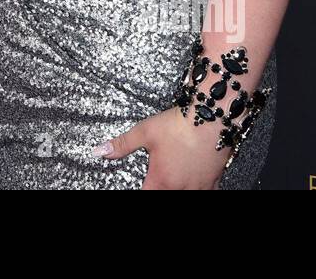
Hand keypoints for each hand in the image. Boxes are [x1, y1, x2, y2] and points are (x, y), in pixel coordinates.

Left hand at [93, 106, 231, 188]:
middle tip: (157, 183)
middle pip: (166, 198)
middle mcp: (181, 188)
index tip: (142, 187)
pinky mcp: (213, 179)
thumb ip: (123, 144)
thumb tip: (101, 151)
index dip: (142, 191)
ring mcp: (199, 186)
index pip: (146, 196)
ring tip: (173, 183)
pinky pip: (208, 192)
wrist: (211, 117)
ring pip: (188, 197)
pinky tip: (195, 184)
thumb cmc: (180, 125)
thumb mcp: (145, 131)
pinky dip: (199, 190)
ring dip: (178, 191)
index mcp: (161, 180)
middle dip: (159, 191)